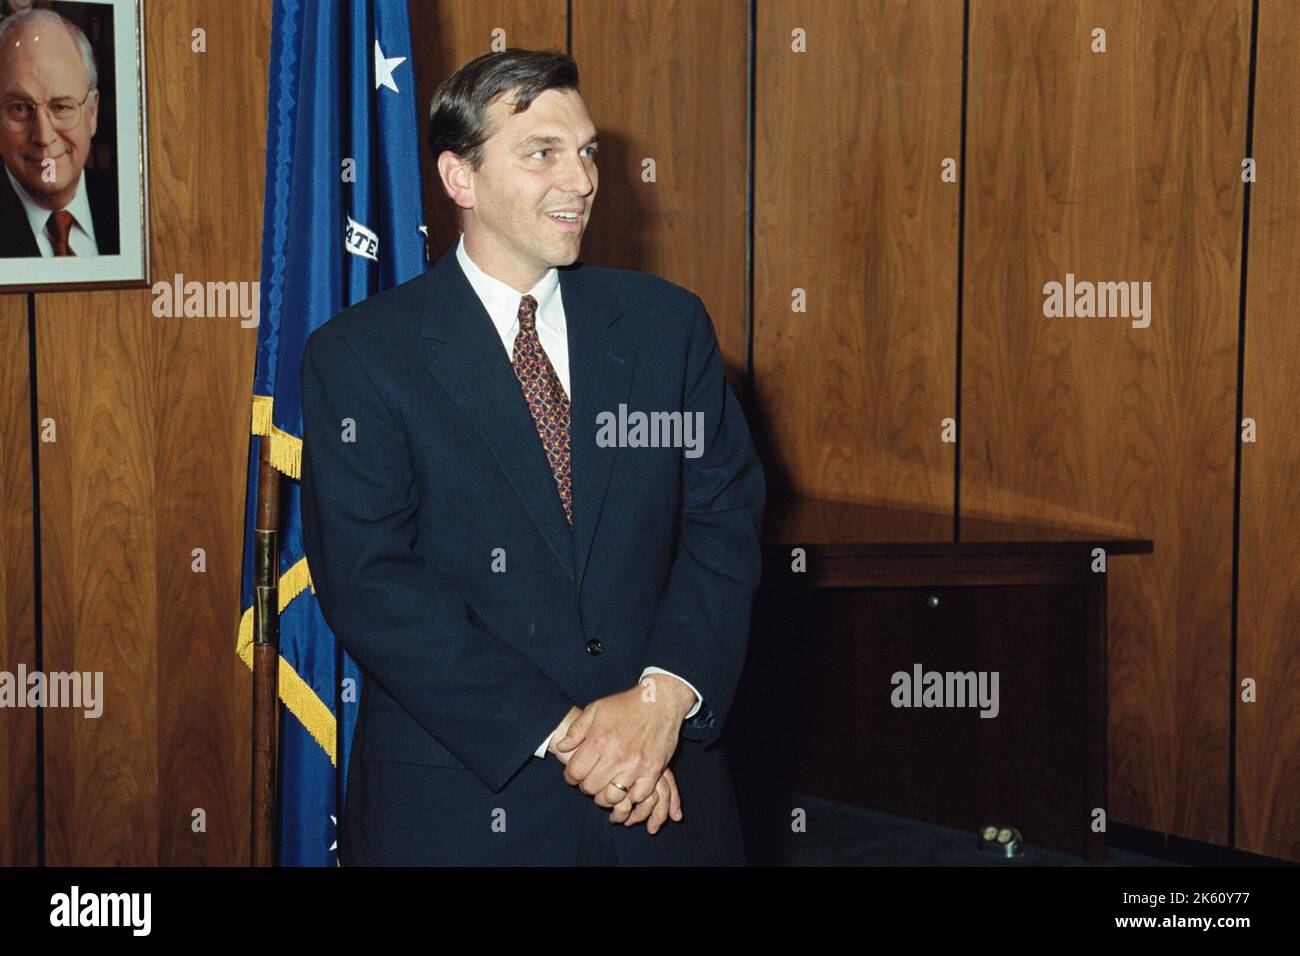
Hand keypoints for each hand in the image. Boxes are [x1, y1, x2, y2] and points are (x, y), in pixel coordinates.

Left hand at [554, 676, 693, 819]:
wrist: (660, 701)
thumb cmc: (626, 704)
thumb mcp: (596, 709)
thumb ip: (576, 730)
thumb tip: (560, 747)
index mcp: (600, 740)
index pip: (575, 773)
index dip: (570, 777)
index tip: (574, 774)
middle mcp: (617, 755)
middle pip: (591, 788)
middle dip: (586, 786)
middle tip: (590, 780)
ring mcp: (636, 765)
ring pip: (613, 796)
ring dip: (606, 796)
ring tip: (606, 788)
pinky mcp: (653, 770)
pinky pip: (638, 796)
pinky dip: (630, 796)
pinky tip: (626, 788)